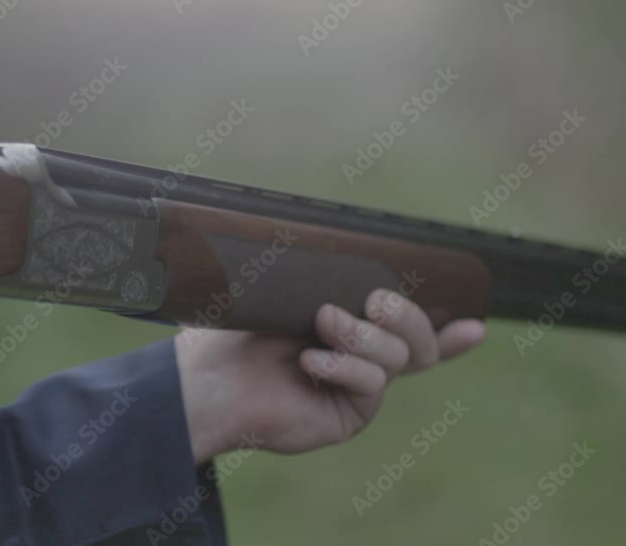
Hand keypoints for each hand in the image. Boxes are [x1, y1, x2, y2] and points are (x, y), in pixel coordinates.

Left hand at [176, 289, 484, 462]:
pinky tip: (309, 362)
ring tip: (323, 323)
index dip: (449, 332)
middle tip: (372, 299)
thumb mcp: (289, 293)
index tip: (475, 325)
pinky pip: (372, 385)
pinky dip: (344, 367)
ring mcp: (357, 390)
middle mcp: (361, 360)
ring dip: (363, 335)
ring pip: (399, 359)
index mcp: (351, 327)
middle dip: (406, 314)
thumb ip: (330, 282)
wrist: (207, 376)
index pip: (408, 329)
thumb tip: (360, 265)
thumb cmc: (238, 331)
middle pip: (420, 342)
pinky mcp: (348, 416)